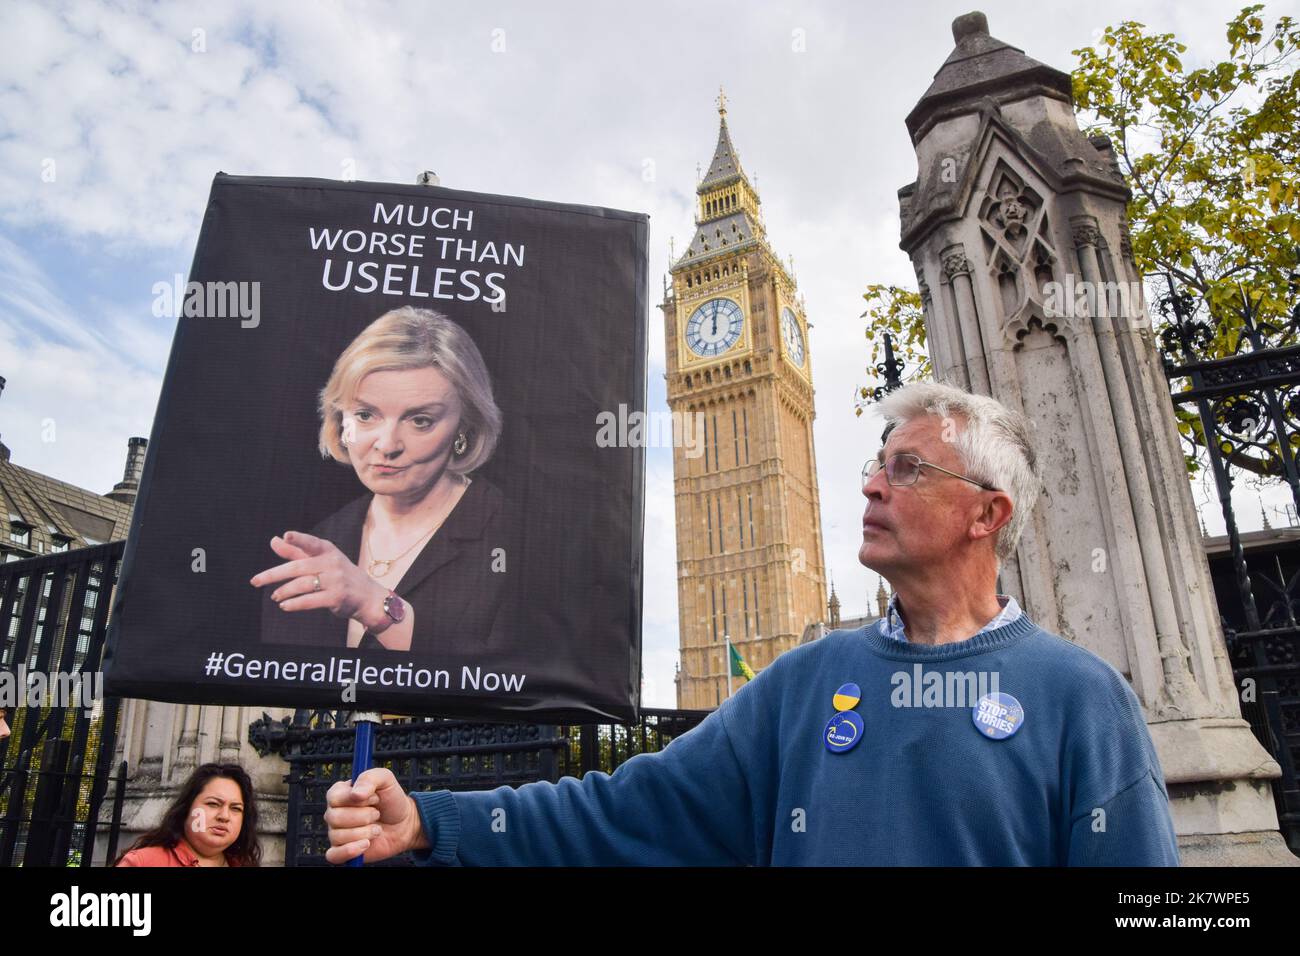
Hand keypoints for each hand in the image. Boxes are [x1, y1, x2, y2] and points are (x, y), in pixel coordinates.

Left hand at [249, 531, 389, 631]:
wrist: (367, 596)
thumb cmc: (339, 575)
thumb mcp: (321, 560)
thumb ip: (296, 552)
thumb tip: (274, 540)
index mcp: (328, 550)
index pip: (311, 543)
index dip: (299, 539)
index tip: (286, 535)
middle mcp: (332, 563)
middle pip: (298, 567)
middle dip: (274, 574)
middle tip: (255, 581)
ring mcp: (336, 580)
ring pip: (302, 585)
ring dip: (284, 592)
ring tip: (275, 596)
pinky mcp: (336, 597)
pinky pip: (309, 600)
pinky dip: (294, 603)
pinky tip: (285, 605)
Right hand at [324, 767, 427, 863]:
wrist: (404, 824)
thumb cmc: (392, 800)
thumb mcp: (385, 780)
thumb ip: (369, 779)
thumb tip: (355, 794)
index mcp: (340, 794)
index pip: (333, 797)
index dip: (356, 800)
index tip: (374, 798)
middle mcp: (334, 813)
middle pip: (335, 818)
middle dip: (364, 816)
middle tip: (377, 814)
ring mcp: (336, 833)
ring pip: (338, 836)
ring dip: (365, 832)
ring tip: (377, 828)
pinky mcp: (342, 851)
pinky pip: (334, 855)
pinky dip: (350, 851)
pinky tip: (366, 844)